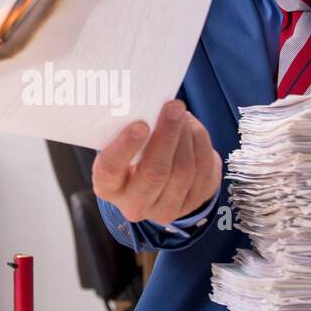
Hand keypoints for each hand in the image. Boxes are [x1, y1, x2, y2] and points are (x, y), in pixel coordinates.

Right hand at [91, 100, 221, 223]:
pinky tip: (191, 128)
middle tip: (173, 107)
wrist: (159, 182)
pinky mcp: (192, 203)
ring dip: (185, 135)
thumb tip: (146, 101)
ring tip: (181, 113)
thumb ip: (126, 130)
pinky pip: (203, 169)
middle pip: (154, 173)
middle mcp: (134, 204)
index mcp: (108, 187)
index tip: (141, 125)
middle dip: (167, 135)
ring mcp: (165, 209)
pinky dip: (200, 142)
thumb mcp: (121, 146)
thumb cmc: (133, 155)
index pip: (110, 170)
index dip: (125, 147)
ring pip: (183, 170)